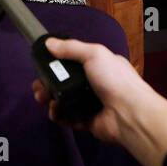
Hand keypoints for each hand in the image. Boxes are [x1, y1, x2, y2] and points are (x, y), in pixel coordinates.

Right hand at [32, 37, 166, 165]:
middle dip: (48, 84)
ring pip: (64, 101)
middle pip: (65, 84)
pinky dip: (59, 115)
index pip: (73, 63)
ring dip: (50, 100)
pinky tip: (55, 112)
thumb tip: (48, 43)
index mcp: (99, 66)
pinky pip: (68, 118)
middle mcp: (94, 85)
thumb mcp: (94, 54)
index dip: (57, 65)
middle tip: (37, 88)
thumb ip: (71, 48)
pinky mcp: (87, 122)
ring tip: (43, 99)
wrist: (129, 113)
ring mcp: (91, 104)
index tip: (42, 67)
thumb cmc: (113, 79)